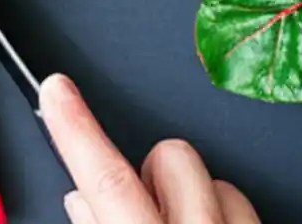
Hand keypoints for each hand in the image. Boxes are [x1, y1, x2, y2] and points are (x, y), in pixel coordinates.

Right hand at [40, 74, 259, 223]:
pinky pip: (245, 205)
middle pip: (171, 157)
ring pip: (217, 179)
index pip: (107, 181)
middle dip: (153, 172)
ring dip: (194, 198)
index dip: (77, 131)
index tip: (56, 89)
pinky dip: (225, 215)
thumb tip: (82, 200)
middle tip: (144, 208)